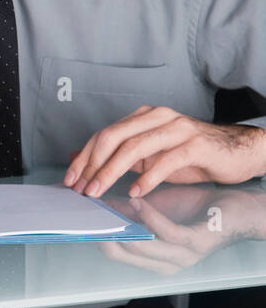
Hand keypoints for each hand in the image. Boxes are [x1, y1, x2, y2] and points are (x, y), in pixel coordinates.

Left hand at [62, 105, 265, 198]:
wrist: (237, 152)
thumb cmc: (191, 155)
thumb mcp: (149, 156)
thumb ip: (118, 156)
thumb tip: (78, 160)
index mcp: (142, 117)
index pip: (103, 134)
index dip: (84, 157)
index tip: (70, 179)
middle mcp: (157, 117)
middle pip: (113, 137)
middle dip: (92, 165)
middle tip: (81, 188)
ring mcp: (176, 128)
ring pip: (134, 147)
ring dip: (111, 172)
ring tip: (98, 191)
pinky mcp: (195, 144)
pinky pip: (166, 160)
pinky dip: (147, 177)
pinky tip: (136, 191)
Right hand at [96, 190, 245, 274]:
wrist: (239, 207)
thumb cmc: (197, 207)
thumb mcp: (153, 206)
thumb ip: (125, 208)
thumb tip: (92, 198)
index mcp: (153, 258)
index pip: (113, 252)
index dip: (92, 235)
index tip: (75, 216)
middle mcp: (165, 264)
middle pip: (120, 253)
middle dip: (99, 231)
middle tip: (83, 210)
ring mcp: (182, 257)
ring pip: (141, 247)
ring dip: (122, 224)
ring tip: (107, 202)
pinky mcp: (197, 244)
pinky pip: (167, 234)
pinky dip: (149, 217)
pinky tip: (138, 201)